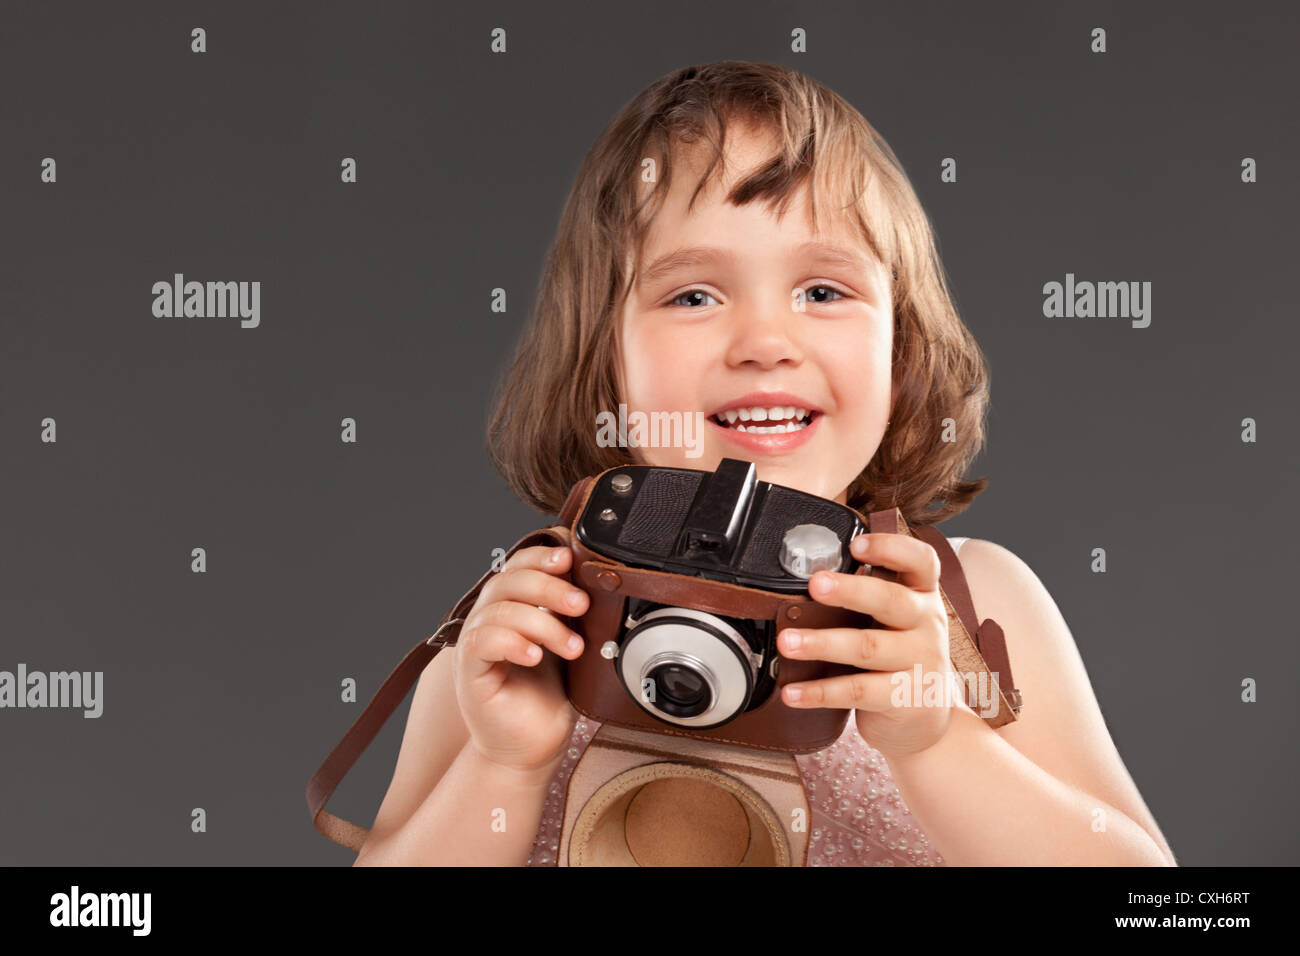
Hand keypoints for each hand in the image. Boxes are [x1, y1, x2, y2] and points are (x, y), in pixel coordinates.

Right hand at [452, 527, 589, 775]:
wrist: (533, 747)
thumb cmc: (550, 697)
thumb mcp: (569, 645)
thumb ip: (572, 614)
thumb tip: (597, 581)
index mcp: (512, 607)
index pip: (519, 566)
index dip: (541, 557)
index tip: (570, 559)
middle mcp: (489, 620)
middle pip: (509, 581)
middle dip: (549, 587)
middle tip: (580, 604)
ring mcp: (476, 644)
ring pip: (499, 610)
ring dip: (542, 622)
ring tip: (572, 647)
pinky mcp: (470, 671)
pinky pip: (482, 642)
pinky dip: (512, 642)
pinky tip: (534, 655)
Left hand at [776, 532, 971, 758]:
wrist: (926, 719)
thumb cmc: (900, 656)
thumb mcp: (898, 620)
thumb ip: (870, 596)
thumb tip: (811, 576)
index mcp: (922, 596)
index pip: (921, 561)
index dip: (891, 548)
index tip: (856, 543)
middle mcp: (927, 624)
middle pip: (890, 601)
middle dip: (851, 591)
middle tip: (815, 585)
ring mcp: (920, 662)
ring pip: (868, 648)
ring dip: (822, 643)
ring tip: (787, 642)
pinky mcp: (905, 699)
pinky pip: (857, 692)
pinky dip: (820, 692)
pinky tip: (792, 691)